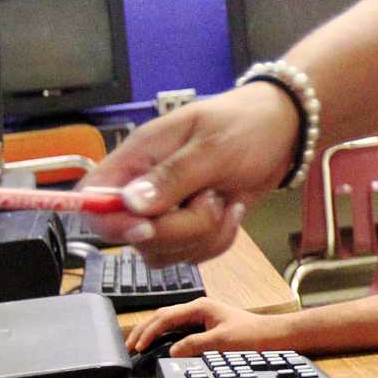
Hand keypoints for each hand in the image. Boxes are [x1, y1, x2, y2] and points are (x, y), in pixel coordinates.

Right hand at [78, 84, 299, 264]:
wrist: (283, 130)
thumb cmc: (246, 124)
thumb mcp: (212, 147)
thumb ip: (172, 178)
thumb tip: (130, 204)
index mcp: (138, 158)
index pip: (93, 198)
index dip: (109, 221)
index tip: (146, 228)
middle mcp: (146, 187)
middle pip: (134, 237)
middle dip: (178, 230)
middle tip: (209, 199)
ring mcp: (168, 211)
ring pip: (163, 251)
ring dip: (201, 236)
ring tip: (222, 200)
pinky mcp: (191, 228)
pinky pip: (192, 254)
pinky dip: (217, 241)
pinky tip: (232, 211)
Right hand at [123, 297, 279, 356]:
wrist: (273, 336)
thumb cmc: (252, 335)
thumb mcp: (221, 341)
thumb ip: (194, 345)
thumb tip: (171, 351)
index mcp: (200, 307)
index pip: (165, 317)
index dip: (149, 332)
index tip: (138, 346)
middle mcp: (198, 308)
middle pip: (162, 316)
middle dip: (143, 330)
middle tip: (129, 346)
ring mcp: (201, 316)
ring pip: (168, 321)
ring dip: (151, 332)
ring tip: (137, 345)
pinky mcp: (204, 326)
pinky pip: (177, 328)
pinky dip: (163, 335)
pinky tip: (157, 344)